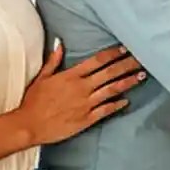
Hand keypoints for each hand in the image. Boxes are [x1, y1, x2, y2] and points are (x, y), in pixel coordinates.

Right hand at [15, 42, 145, 144]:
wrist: (28, 125)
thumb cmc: (33, 101)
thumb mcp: (42, 77)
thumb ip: (54, 60)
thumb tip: (60, 43)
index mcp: (71, 76)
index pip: (97, 61)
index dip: (113, 53)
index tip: (125, 48)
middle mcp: (82, 88)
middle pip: (110, 73)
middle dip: (127, 64)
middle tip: (141, 59)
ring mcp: (85, 104)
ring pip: (112, 90)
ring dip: (128, 82)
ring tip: (141, 76)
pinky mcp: (86, 119)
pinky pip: (106, 110)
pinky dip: (117, 104)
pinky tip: (127, 101)